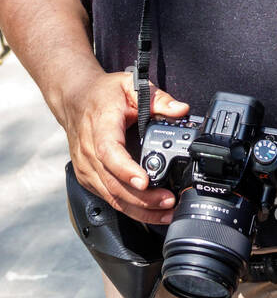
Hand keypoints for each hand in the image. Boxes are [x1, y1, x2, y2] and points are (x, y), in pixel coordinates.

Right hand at [60, 69, 188, 223]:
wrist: (74, 100)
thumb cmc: (103, 94)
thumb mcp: (131, 85)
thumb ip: (158, 98)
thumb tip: (180, 110)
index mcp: (100, 127)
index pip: (109, 152)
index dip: (126, 170)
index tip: (145, 181)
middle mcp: (89, 152)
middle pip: (113, 183)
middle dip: (143, 197)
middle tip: (168, 201)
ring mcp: (86, 168)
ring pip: (111, 196)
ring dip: (139, 209)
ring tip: (166, 211)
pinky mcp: (88, 178)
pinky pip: (108, 198)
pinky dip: (130, 208)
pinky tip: (150, 212)